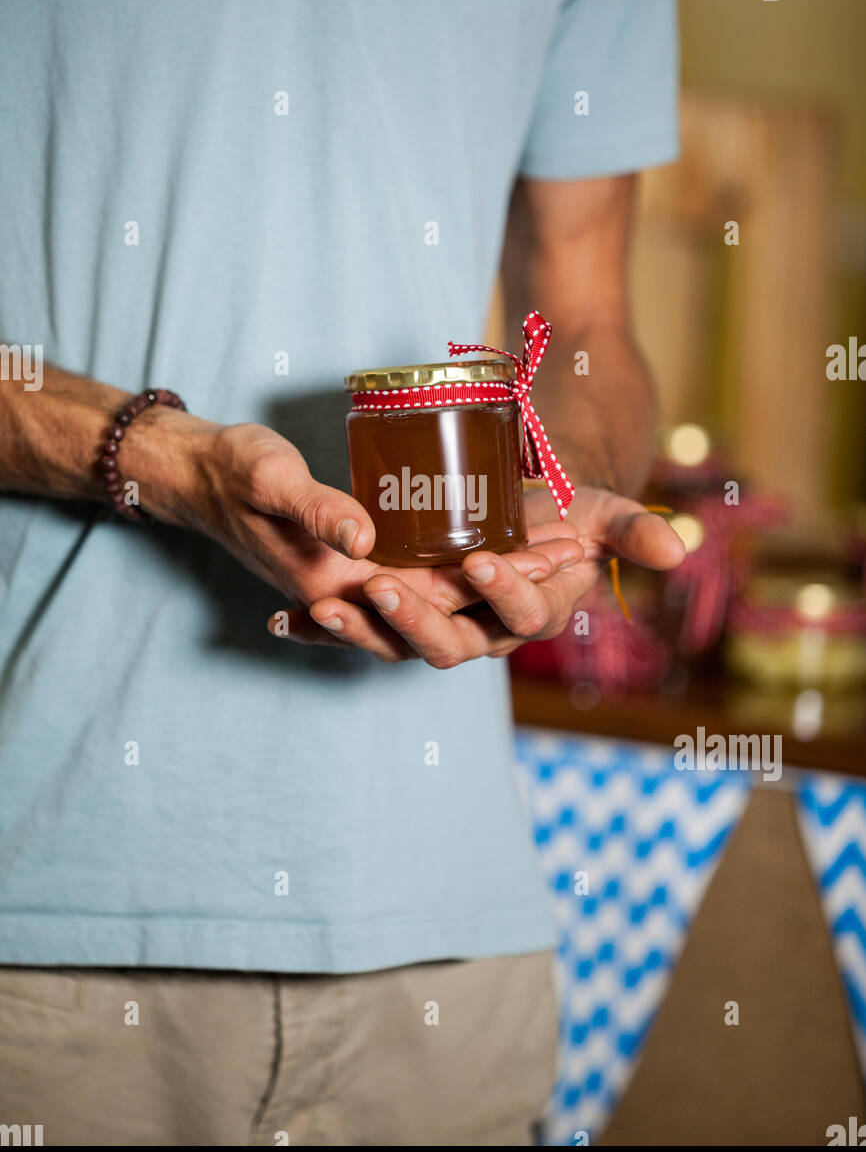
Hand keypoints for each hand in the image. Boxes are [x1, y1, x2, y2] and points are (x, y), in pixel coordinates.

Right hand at [157, 420, 582, 617]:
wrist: (199, 475)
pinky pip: (426, 572)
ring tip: (559, 550)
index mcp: (335, 587)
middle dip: (514, 583)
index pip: (432, 598)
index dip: (496, 582)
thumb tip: (364, 542)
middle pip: (452, 604)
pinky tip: (509, 543)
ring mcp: (360, 581)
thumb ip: (315, 509)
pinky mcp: (363, 560)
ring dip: (500, 578)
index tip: (549, 555)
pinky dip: (469, 564)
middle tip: (572, 552)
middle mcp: (355, 595)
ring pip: (445, 593)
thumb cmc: (233, 473)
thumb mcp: (270, 479)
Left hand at [275, 482, 684, 666]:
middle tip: (386, 587)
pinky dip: (322, 628)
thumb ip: (632, 528)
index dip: (506, 594)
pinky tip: (284, 621)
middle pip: (449, 644)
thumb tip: (678, 550)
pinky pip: (360, 628)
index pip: (523, 616)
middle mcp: (482, 630)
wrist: (521, 507)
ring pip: (397, 643)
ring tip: (326, 605)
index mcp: (532, 612)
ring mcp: (436, 623)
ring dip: (360, 630)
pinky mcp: (398, 612)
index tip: (484, 561)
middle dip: (417, 622)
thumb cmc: (563, 512)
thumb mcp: (599, 509)